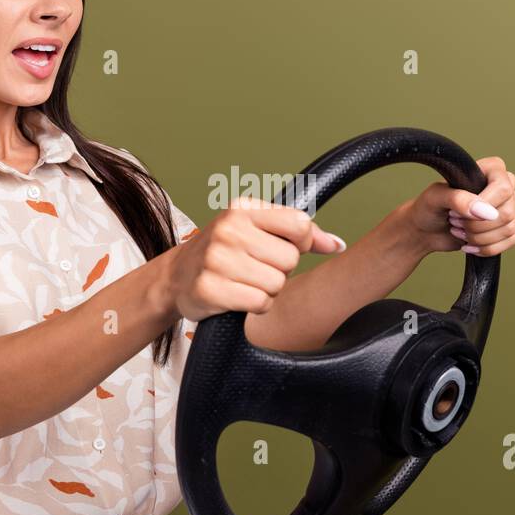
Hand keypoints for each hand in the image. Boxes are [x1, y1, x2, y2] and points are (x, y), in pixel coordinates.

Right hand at [166, 197, 345, 321]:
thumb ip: (300, 235)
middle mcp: (229, 229)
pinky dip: (255, 305)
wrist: (176, 277)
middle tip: (256, 268)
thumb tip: (337, 244)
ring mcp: (217, 259)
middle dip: (280, 270)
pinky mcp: (211, 288)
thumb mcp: (258, 231)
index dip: (301, 243)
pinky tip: (238, 296)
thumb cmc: (225, 252)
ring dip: (267, 290)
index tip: (284, 247)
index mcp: (242, 209)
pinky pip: (260, 303)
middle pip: (290, 259)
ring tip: (246, 282)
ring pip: (277, 284)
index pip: (299, 224)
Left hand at [403, 157, 514, 256]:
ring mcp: (507, 208)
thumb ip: (459, 199)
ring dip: (478, 237)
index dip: (486, 204)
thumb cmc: (429, 207)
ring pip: (508, 229)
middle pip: (507, 213)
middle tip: (454, 220)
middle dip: (476, 225)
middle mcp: (503, 188)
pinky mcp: (505, 229)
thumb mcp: (436, 197)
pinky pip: (510, 242)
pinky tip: (468, 245)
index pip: (504, 187)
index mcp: (490, 169)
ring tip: (458, 230)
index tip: (463, 211)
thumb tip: (485, 211)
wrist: (424, 230)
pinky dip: (486, 248)